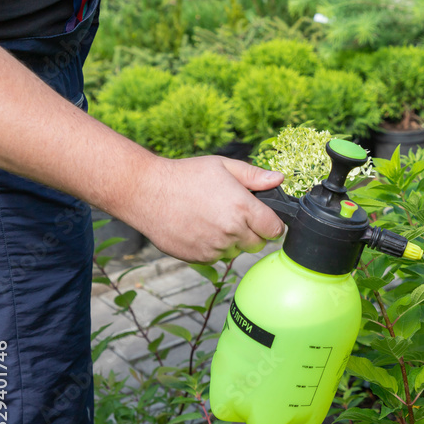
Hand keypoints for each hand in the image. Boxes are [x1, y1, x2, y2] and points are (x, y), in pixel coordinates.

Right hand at [123, 156, 285, 262]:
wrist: (145, 192)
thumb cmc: (184, 175)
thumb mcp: (223, 166)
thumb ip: (254, 176)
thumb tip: (278, 179)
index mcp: (243, 208)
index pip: (275, 230)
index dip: (272, 224)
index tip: (265, 219)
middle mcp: (231, 231)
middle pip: (258, 244)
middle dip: (253, 233)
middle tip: (237, 217)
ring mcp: (214, 247)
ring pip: (236, 252)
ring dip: (232, 241)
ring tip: (214, 220)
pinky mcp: (198, 257)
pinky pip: (216, 258)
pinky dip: (213, 248)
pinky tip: (199, 229)